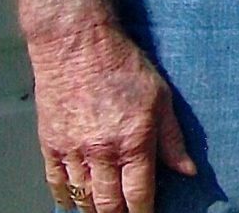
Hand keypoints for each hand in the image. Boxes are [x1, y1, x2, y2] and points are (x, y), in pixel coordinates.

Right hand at [30, 22, 195, 212]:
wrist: (76, 43)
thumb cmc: (121, 64)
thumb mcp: (160, 96)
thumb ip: (172, 138)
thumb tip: (188, 170)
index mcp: (132, 140)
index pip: (139, 195)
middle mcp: (101, 151)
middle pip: (108, 205)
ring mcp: (73, 151)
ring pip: (83, 199)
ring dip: (95, 209)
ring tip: (105, 209)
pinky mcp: (50, 145)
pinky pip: (57, 185)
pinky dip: (66, 199)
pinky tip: (75, 202)